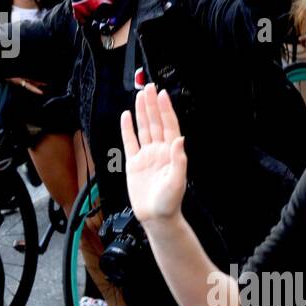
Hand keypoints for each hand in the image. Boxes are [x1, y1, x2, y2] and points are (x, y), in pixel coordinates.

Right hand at [120, 83, 188, 225]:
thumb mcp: (178, 181)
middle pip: (155, 122)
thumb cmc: (169, 202)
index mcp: (170, 153)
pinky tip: (126, 117)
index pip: (168, 126)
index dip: (165, 109)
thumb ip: (179, 160)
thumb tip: (179, 139)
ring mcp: (146, 156)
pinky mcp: (134, 163)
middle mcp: (159, 151)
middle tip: (149, 87)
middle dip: (152, 104)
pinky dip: (127, 129)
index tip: (162, 94)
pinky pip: (130, 142)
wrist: (156, 218)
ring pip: (143, 128)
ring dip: (142, 112)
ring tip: (140, 96)